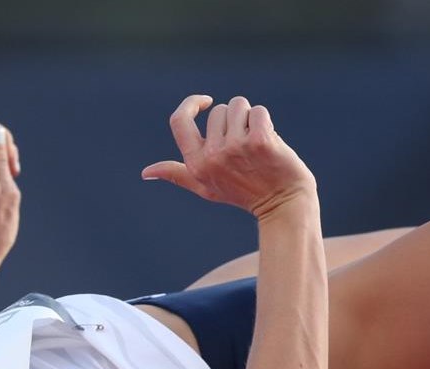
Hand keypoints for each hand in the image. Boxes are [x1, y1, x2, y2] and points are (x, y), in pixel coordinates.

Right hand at [140, 95, 315, 220]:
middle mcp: (213, 156)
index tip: (206, 101)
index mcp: (196, 164)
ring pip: (239, 106)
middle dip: (234, 120)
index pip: (179, 121)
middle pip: (218, 111)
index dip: (191, 104)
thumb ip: (178, 174)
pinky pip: (258, 112)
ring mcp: (237, 148)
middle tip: (245, 148)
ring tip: (257, 145)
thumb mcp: (205, 187)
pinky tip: (271, 143)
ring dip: (250, 119)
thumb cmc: (243, 194)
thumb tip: (146, 173)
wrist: (283, 205)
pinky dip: (266, 122)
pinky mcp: (260, 141)